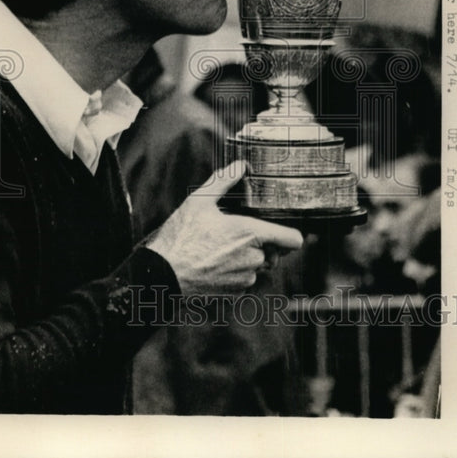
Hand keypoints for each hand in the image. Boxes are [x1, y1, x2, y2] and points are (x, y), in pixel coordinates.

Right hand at [147, 161, 302, 294]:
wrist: (163, 274)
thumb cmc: (180, 236)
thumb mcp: (199, 201)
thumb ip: (223, 180)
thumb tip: (240, 165)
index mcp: (251, 234)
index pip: (293, 239)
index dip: (290, 233)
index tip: (281, 228)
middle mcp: (253, 259)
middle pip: (274, 251)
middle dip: (262, 243)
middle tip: (239, 233)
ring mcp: (244, 278)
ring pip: (258, 265)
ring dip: (248, 257)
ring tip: (223, 247)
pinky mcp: (234, 292)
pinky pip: (245, 279)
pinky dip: (236, 271)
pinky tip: (216, 262)